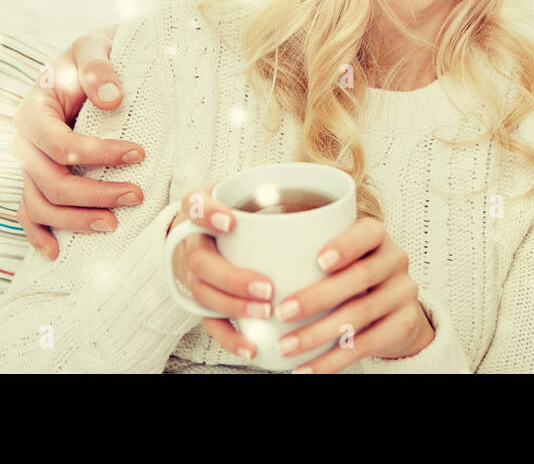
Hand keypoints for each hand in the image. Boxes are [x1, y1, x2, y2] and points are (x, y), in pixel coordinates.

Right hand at [12, 24, 144, 258]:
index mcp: (33, 111)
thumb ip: (98, 67)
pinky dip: (38, 235)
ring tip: (115, 224)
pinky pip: (28, 212)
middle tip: (138, 195)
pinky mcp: (37, 177)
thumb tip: (112, 98)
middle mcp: (24, 142)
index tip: (139, 154)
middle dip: (95, 194)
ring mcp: (29, 164)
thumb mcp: (93, 48)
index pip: (59, 145)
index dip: (98, 155)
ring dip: (76, 219)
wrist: (86, 62)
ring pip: (41, 204)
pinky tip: (56, 253)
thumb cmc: (91, 57)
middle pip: (51, 182)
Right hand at [167, 183, 278, 362]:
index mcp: (204, 208)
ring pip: (204, 294)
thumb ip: (283, 186)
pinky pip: (210, 321)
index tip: (231, 220)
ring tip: (266, 312)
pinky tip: (253, 348)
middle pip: (201, 262)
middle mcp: (193, 241)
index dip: (207, 213)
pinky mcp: (203, 299)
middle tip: (267, 287)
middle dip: (232, 278)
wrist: (213, 227)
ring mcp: (195, 272)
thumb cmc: (243, 205)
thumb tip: (340, 191)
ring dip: (234, 307)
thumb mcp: (252, 186)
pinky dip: (230, 337)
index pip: (194, 205)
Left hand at [272, 217, 433, 373]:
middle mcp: (395, 261)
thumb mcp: (343, 257)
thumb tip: (249, 254)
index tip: (318, 261)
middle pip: (360, 277)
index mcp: (377, 237)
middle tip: (282, 312)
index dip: (346, 245)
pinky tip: (307, 369)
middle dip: (318, 297)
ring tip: (284, 347)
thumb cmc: (352, 277)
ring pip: (360, 314)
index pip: (368, 233)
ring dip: (317, 334)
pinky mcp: (405, 325)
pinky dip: (333, 361)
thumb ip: (311, 252)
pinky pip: (367, 345)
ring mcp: (404, 293)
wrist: (397, 310)